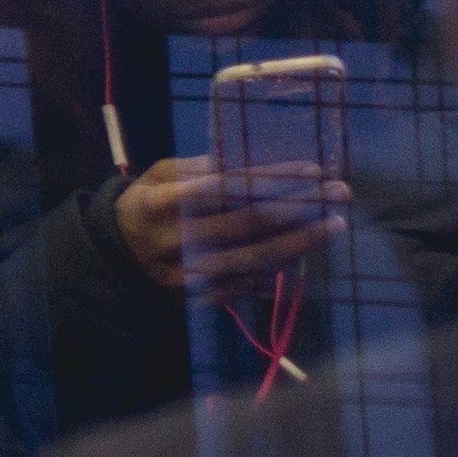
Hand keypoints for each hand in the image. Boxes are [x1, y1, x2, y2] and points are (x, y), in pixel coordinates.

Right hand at [111, 151, 345, 292]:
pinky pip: (251, 283)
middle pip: (251, 222)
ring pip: (258, 257)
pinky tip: (307, 253)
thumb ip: (199, 168)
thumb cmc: (146, 206)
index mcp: (164, 202)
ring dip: (302, 241)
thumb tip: (246, 159)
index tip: (312, 170)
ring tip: (336, 224)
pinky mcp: (203, 296)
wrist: (117, 259)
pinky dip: (281, 268)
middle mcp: (180, 240)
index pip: (227, 187)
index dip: (273, 179)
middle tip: (340, 192)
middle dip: (302, 206)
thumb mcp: (158, 176)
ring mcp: (192, 273)